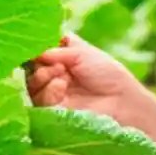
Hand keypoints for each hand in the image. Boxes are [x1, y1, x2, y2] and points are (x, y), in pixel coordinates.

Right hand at [26, 34, 155, 150]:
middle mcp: (56, 75)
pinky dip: (48, 89)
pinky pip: (38, 100)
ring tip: (60, 72)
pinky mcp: (52, 112)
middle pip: (33, 66)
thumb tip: (34, 51)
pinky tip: (62, 85)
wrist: (123, 103)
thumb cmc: (108, 74)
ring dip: (43, 74)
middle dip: (39, 61)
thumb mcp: (83, 53)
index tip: (38, 42)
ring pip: (32, 83)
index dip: (37, 46)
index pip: (41, 49)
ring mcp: (53, 94)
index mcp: (64, 58)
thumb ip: (56, 49)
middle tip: (55, 62)